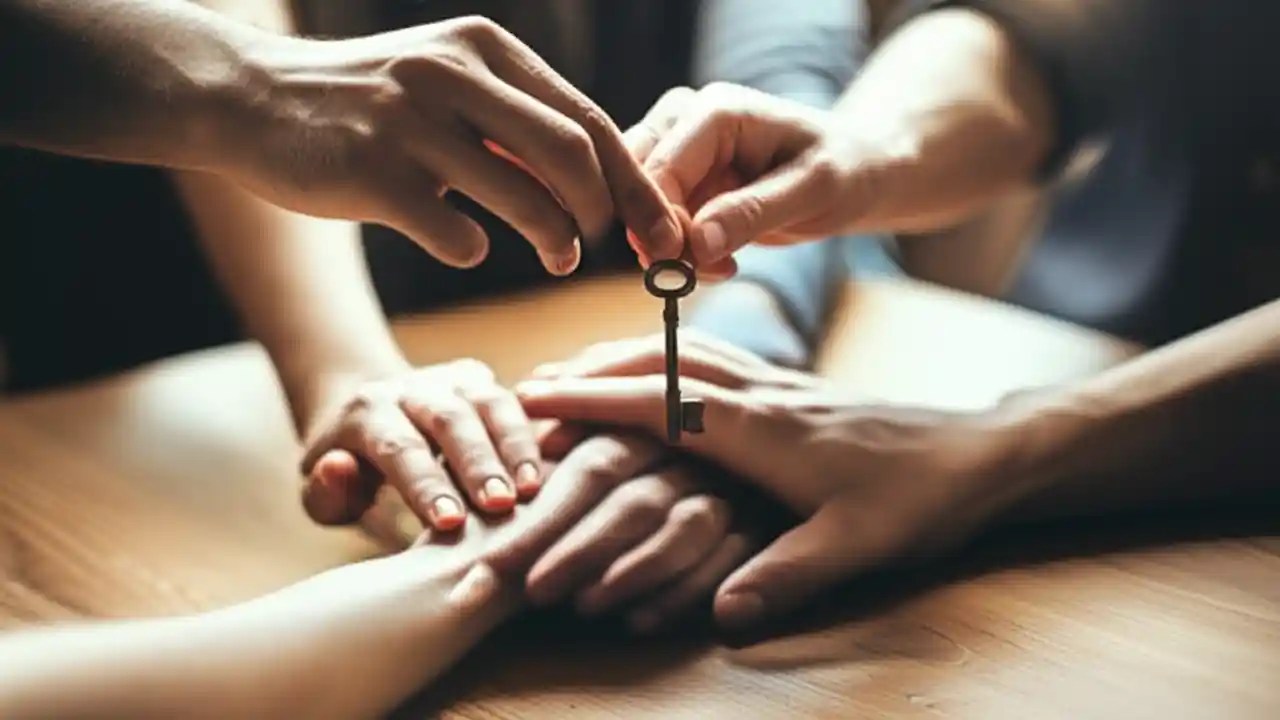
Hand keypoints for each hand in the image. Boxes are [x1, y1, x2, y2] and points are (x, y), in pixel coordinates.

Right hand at [224, 16, 682, 270]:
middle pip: (572, 153)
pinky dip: (474, 249)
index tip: (657, 229)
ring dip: (556, 240)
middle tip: (604, 245)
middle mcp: (452, 74)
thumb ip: (514, 125)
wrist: (253, 101)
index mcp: (483, 48)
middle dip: (607, 211)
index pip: (586, 119)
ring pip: (524, 198)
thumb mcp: (446, 87)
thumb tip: (599, 186)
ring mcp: (410, 123)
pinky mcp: (373, 175)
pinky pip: (456, 236)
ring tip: (559, 257)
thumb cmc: (368, 105)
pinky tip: (463, 242)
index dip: (633, 181)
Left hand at [299, 359, 541, 531]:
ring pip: (491, 401)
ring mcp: (454, 380)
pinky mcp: (486, 383)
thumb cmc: (350, 474)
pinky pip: (519, 400)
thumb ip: (327, 491)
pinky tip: (560, 464)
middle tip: (500, 506)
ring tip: (534, 490)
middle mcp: (414, 388)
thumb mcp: (321, 492)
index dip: (425, 484)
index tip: (451, 523)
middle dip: (477, 462)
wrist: (371, 414)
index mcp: (366, 413)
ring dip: (516, 445)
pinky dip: (537, 432)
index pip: (398, 446)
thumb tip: (340, 468)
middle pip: (450, 418)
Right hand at [517, 336, 1024, 629]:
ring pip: (686, 352)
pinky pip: (716, 358)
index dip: (592, 401)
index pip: (660, 403)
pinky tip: (663, 371)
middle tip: (531, 386)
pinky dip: (671, 357)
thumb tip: (721, 616)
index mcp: (763, 427)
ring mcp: (779, 385)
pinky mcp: (795, 389)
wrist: (979, 456)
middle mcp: (763, 394)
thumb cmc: (919, 500)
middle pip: (660, 364)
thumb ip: (788, 575)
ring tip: (578, 371)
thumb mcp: (857, 547)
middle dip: (592, 373)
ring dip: (627, 359)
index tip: (532, 399)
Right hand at [629, 12, 1050, 265]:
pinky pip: (653, 220)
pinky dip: (679, 251)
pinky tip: (720, 261)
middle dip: (661, 238)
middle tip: (703, 274)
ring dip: (670, 249)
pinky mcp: (677, 178)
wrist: (854, 171)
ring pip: (637, 205)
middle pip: (635, 185)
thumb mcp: (812, 191)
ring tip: (722, 267)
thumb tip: (697, 244)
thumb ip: (753, 214)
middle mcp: (683, 119)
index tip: (684, 269)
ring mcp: (675, 147)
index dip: (661, 224)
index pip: (659, 171)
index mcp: (714, 111)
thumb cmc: (843, 170)